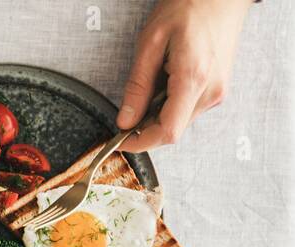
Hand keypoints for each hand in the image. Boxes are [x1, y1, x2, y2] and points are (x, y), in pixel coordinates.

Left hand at [118, 0, 251, 151]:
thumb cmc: (188, 7)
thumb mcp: (151, 43)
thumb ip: (138, 86)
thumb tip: (125, 121)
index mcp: (193, 79)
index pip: (167, 132)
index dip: (140, 143)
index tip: (119, 142)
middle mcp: (211, 91)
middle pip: (172, 131)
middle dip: (145, 129)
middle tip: (126, 114)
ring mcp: (217, 92)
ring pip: (180, 122)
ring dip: (157, 117)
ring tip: (149, 88)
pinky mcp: (218, 89)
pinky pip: (188, 109)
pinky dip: (170, 107)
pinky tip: (163, 85)